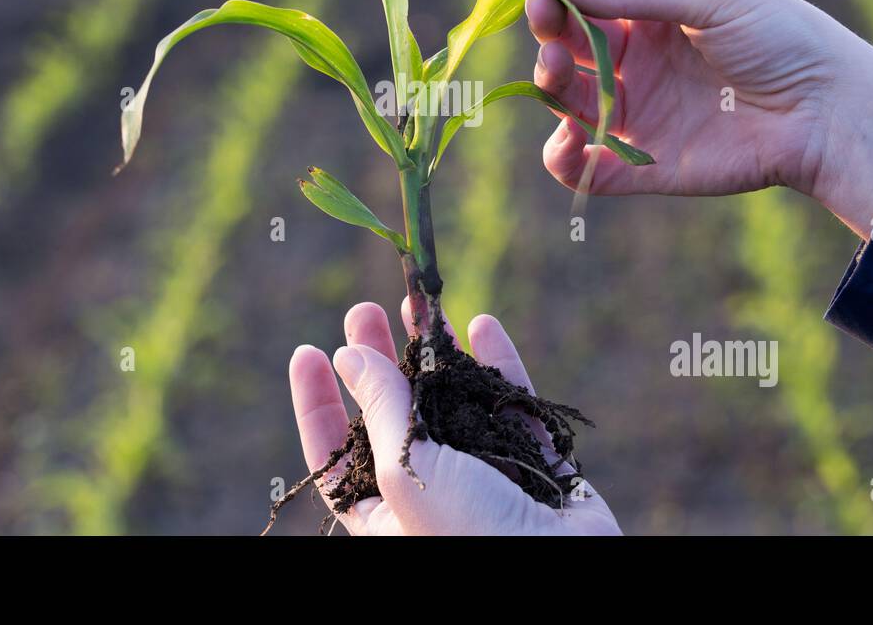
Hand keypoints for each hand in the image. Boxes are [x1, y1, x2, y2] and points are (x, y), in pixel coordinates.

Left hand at [288, 300, 620, 534]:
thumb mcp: (405, 467)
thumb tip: (348, 354)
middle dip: (377, 361)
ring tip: (419, 303)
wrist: (564, 570)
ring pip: (453, 400)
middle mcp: (431, 493)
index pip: (336, 451)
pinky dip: (498, 364)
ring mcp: (485, 476)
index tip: (308, 350)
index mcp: (385, 513)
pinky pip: (511, 403)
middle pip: (393, 414)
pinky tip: (483, 326)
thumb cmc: (470, 535)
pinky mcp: (535, 462)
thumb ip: (380, 406)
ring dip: (435, 350)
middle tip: (365, 311)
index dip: (318, 401)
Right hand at [492, 0, 872, 238]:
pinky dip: (563, 157)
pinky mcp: (641, 162)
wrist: (829, 116)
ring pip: (564, 95)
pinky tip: (571, 143)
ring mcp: (636, 107)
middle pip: (565, 33)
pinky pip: (581, 164)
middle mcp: (637, 52)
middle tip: (544, 16)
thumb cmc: (781, 38)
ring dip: (548, 80)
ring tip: (558, 71)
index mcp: (654, 0)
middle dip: (544, 21)